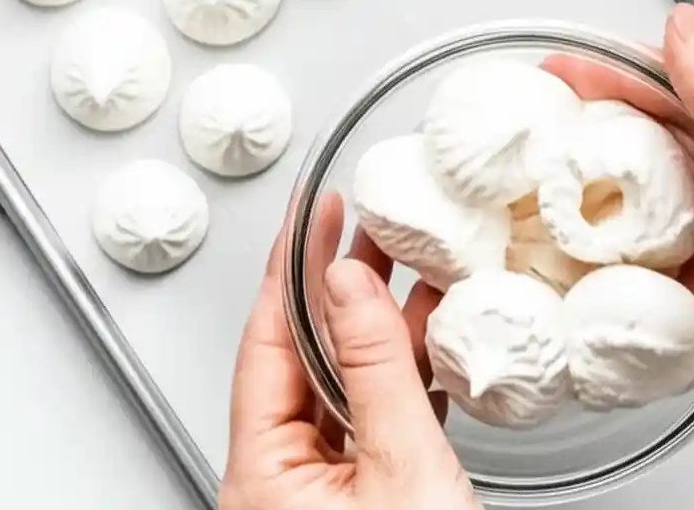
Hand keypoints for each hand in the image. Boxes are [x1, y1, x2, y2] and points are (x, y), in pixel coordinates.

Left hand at [219, 194, 479, 509]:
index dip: (291, 267)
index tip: (314, 212)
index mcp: (262, 473)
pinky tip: (430, 343)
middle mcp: (280, 481)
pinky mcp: (363, 501)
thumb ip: (374, 370)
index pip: (265, 340)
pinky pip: (372, 421)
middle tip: (369, 230)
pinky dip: (402, 378)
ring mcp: (319, 493)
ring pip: (342, 388)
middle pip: (302, 357)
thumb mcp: (401, 463)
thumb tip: (349, 286)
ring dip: (381, 332)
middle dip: (341, 289)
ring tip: (411, 273)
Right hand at [546, 4, 693, 508]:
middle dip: (628, 125)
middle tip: (561, 117)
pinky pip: (693, 272)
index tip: (584, 63)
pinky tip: (622, 265)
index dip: (646, 70)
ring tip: (576, 184)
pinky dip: (655, 268)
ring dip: (637, 196)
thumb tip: (687, 31)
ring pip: (691, 206)